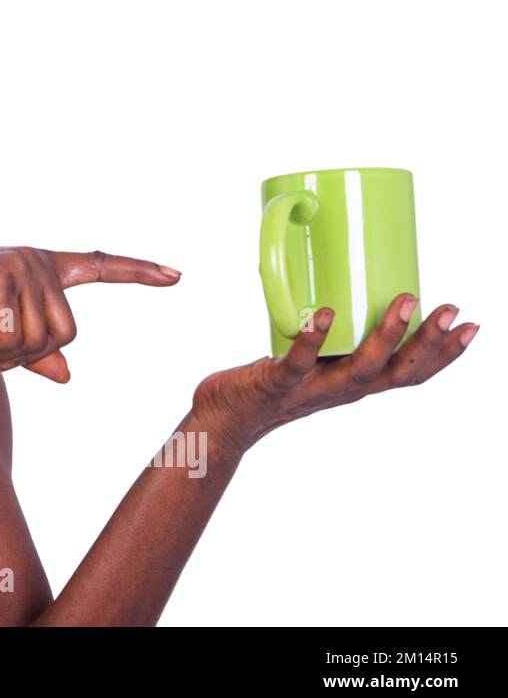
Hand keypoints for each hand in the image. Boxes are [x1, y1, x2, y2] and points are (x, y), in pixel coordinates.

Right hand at [0, 247, 180, 382]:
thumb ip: (32, 352)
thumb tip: (68, 375)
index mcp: (40, 266)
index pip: (98, 265)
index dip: (139, 272)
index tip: (177, 276)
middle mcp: (37, 260)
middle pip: (67, 333)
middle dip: (24, 354)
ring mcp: (23, 267)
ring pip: (43, 341)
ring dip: (1, 354)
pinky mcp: (5, 281)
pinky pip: (15, 340)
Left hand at [192, 292, 478, 454]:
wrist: (225, 419)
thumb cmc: (271, 382)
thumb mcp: (314, 359)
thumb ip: (332, 333)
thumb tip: (342, 278)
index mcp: (355, 382)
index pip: (411, 373)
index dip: (445, 355)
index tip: (472, 325)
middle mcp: (341, 389)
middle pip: (397, 372)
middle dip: (429, 343)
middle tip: (450, 309)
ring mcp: (311, 388)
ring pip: (360, 369)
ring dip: (387, 336)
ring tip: (405, 302)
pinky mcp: (276, 383)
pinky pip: (298, 362)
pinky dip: (313, 338)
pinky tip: (325, 314)